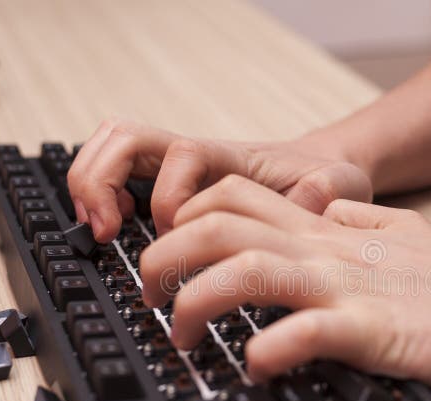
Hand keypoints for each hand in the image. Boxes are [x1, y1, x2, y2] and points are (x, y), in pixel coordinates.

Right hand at [67, 118, 371, 241]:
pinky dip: (101, 193)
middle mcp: (196, 156)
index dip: (168, 196)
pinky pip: (119, 169)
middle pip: (125, 137)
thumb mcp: (340, 187)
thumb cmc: (324, 178)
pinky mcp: (171, 182)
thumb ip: (324, 196)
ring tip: (99, 230)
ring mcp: (178, 167)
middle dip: (100, 182)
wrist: (319, 169)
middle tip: (103, 232)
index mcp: (231, 158)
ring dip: (90, 184)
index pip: (181, 156)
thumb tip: (300, 212)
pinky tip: (115, 227)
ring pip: (112, 147)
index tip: (172, 234)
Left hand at [139, 175, 430, 400]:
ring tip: (181, 335)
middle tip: (153, 298)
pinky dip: (268, 347)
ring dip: (195, 300)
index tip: (170, 257)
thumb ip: (353, 218)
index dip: (184, 219)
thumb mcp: (398, 232)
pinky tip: (255, 365)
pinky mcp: (373, 331)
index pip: (233, 196)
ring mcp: (348, 287)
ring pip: (248, 269)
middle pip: (221, 226)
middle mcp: (327, 250)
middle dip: (165, 258)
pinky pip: (306, 330)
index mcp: (328, 231)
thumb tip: (318, 209)